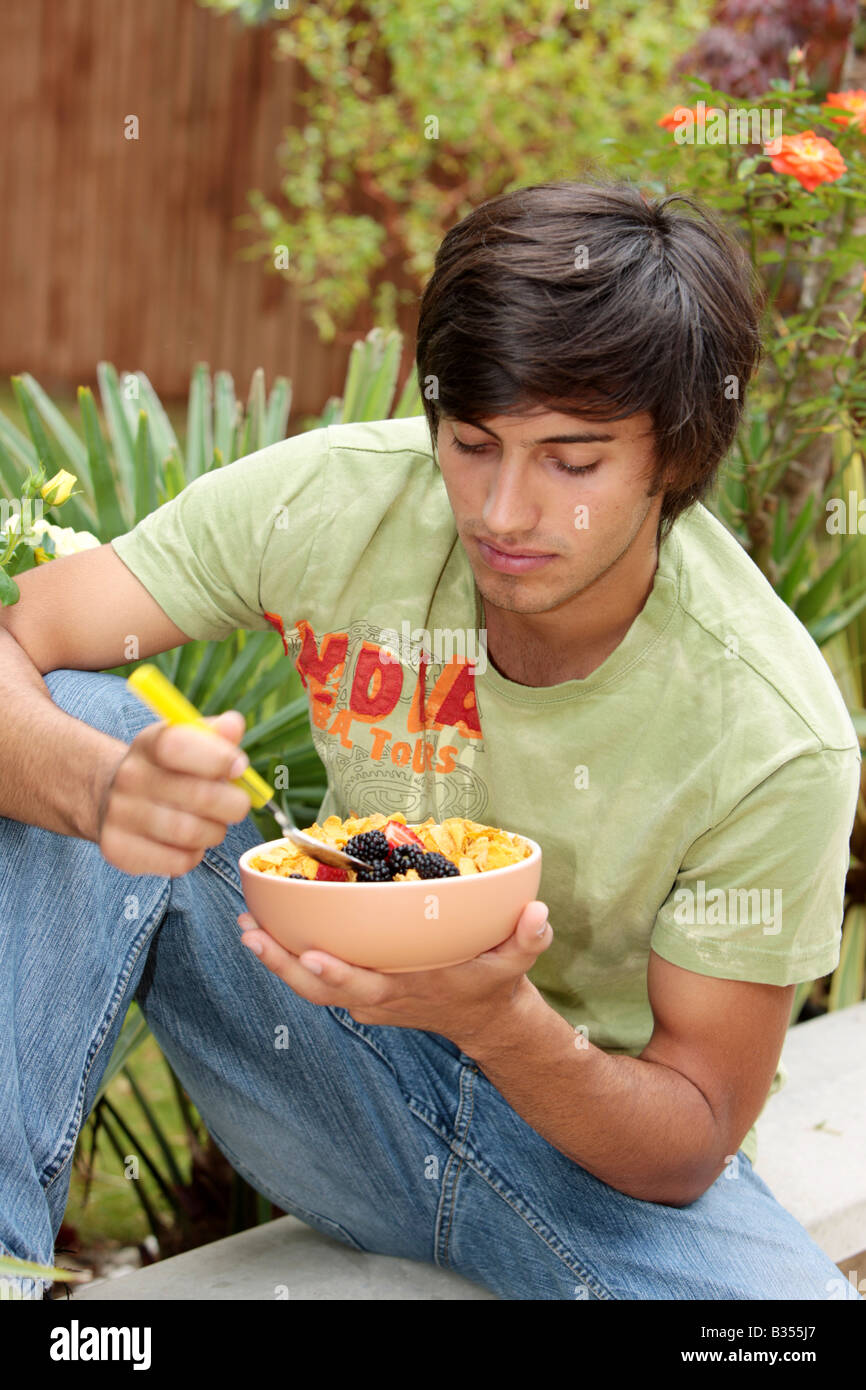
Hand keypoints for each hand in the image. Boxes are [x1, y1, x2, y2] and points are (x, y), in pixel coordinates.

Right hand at [98, 710, 252, 877]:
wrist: (112, 796)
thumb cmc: (168, 768)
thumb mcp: (188, 741)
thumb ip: (216, 734)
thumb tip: (233, 726)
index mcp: (150, 743)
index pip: (179, 745)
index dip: (219, 758)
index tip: (238, 767)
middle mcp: (129, 776)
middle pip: (200, 797)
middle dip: (233, 805)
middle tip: (237, 805)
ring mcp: (119, 815)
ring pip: (192, 834)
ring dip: (215, 832)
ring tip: (212, 824)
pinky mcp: (118, 850)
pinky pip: (177, 862)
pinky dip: (194, 855)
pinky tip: (188, 843)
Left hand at [237, 899, 551, 1048]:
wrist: (485, 1021)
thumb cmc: (494, 982)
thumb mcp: (518, 962)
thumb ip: (529, 938)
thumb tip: (538, 913)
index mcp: (409, 990)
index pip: (366, 987)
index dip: (338, 975)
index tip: (313, 956)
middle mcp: (377, 997)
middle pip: (319, 990)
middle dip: (282, 964)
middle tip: (250, 933)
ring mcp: (364, 997)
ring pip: (309, 987)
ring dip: (275, 960)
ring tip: (246, 928)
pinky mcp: (358, 991)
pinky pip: (315, 979)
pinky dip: (288, 958)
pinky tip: (267, 928)